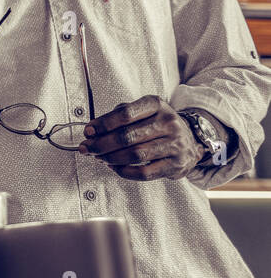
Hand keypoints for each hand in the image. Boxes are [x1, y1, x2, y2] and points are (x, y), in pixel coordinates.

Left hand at [78, 95, 204, 180]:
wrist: (190, 139)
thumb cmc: (157, 124)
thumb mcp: (141, 111)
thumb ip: (116, 117)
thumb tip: (92, 130)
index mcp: (156, 105)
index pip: (125, 113)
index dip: (103, 124)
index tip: (88, 131)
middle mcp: (168, 122)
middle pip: (127, 136)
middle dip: (101, 144)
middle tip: (87, 148)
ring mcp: (174, 144)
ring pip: (134, 155)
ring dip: (110, 158)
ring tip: (99, 157)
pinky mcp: (176, 164)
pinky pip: (144, 172)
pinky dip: (124, 171)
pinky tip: (114, 167)